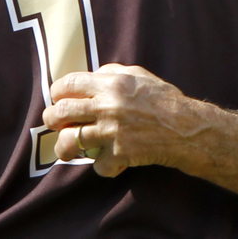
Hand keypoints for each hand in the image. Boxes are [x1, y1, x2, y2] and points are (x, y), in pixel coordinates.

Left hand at [42, 63, 204, 177]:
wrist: (186, 128)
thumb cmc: (164, 99)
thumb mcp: (138, 75)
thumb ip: (112, 72)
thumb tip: (92, 75)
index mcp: (110, 84)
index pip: (68, 84)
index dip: (57, 92)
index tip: (57, 98)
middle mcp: (107, 107)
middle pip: (61, 113)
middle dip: (51, 119)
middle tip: (53, 123)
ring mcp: (111, 132)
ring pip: (69, 141)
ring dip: (64, 148)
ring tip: (66, 150)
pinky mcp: (119, 154)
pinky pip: (97, 165)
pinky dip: (101, 166)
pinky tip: (108, 162)